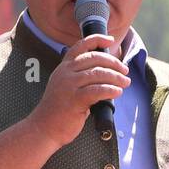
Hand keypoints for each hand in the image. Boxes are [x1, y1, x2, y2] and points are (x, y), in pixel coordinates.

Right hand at [28, 32, 127, 148]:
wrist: (44, 128)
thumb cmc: (58, 111)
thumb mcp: (66, 87)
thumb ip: (81, 79)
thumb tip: (105, 76)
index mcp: (63, 68)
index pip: (80, 46)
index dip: (96, 40)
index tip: (110, 40)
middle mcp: (65, 73)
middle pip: (94, 58)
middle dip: (113, 63)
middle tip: (125, 71)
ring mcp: (69, 85)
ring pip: (98, 73)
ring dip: (116, 77)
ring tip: (125, 82)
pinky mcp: (75, 100)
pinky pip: (97, 90)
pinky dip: (110, 90)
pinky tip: (118, 92)